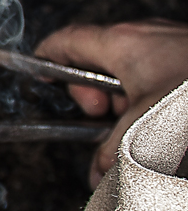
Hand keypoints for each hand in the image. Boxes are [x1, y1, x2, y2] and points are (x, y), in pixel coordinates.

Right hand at [34, 20, 187, 187]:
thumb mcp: (145, 133)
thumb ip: (112, 154)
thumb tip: (100, 174)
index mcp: (122, 43)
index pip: (65, 41)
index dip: (44, 61)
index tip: (38, 81)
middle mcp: (146, 37)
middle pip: (97, 60)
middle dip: (93, 94)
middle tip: (101, 119)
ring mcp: (172, 46)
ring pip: (131, 72)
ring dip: (126, 100)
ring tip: (137, 127)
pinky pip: (159, 77)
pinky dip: (152, 99)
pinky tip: (164, 125)